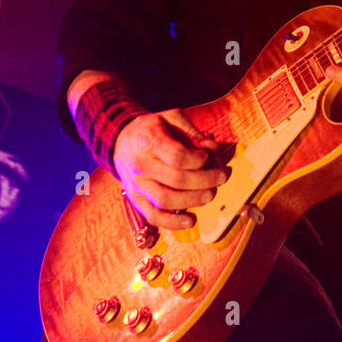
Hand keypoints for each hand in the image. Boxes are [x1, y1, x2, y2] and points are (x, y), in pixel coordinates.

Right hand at [112, 108, 227, 230]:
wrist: (121, 141)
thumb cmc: (152, 129)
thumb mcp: (171, 118)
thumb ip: (192, 131)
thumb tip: (212, 146)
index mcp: (149, 141)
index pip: (177, 156)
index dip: (198, 159)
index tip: (206, 156)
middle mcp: (140, 165)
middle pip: (176, 179)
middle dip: (205, 181)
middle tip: (220, 177)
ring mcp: (136, 185)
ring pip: (166, 200)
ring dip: (193, 200)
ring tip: (209, 194)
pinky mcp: (135, 199)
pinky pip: (153, 216)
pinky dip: (172, 223)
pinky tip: (191, 221)